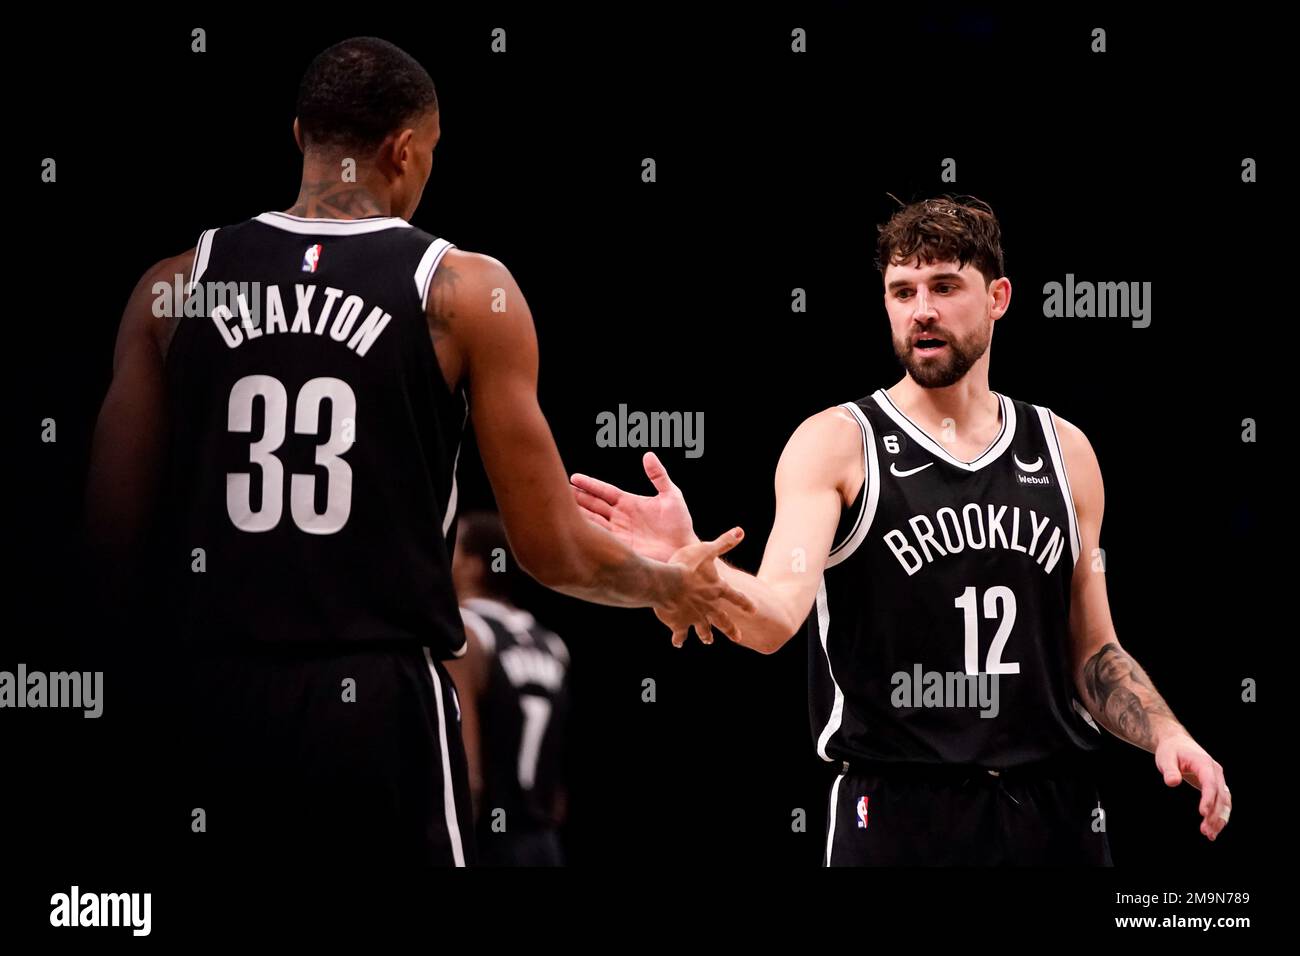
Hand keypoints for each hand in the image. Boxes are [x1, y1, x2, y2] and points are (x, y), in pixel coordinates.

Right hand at [571, 452, 697, 562]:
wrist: (684, 550)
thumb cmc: (680, 524)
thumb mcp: (671, 496)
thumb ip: (659, 476)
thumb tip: (648, 455)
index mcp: (629, 503)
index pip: (604, 491)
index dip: (590, 484)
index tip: (573, 477)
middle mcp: (620, 517)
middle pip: (593, 504)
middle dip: (576, 497)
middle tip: (558, 489)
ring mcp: (618, 532)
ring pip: (592, 520)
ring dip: (577, 513)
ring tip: (561, 506)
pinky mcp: (619, 547)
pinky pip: (600, 537)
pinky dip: (587, 531)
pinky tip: (574, 527)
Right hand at [655, 528, 753, 646]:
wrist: (666, 584)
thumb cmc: (686, 565)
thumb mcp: (706, 550)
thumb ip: (723, 542)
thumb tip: (741, 531)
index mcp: (717, 590)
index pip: (736, 597)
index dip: (745, 602)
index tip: (754, 610)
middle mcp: (709, 607)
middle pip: (723, 620)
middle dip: (730, 629)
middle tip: (738, 637)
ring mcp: (695, 617)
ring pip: (704, 629)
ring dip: (706, 635)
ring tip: (708, 641)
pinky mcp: (679, 623)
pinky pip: (680, 633)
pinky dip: (679, 638)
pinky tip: (678, 643)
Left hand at [1154, 732, 1231, 840]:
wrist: (1177, 743)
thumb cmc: (1171, 750)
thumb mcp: (1165, 757)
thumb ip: (1169, 770)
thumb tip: (1172, 782)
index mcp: (1204, 763)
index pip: (1210, 783)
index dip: (1208, 798)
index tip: (1202, 813)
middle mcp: (1215, 772)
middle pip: (1220, 796)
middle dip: (1214, 815)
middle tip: (1205, 831)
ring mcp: (1218, 779)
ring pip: (1224, 802)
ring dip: (1219, 819)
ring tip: (1210, 835)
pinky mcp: (1215, 786)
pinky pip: (1222, 802)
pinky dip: (1219, 816)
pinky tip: (1212, 829)